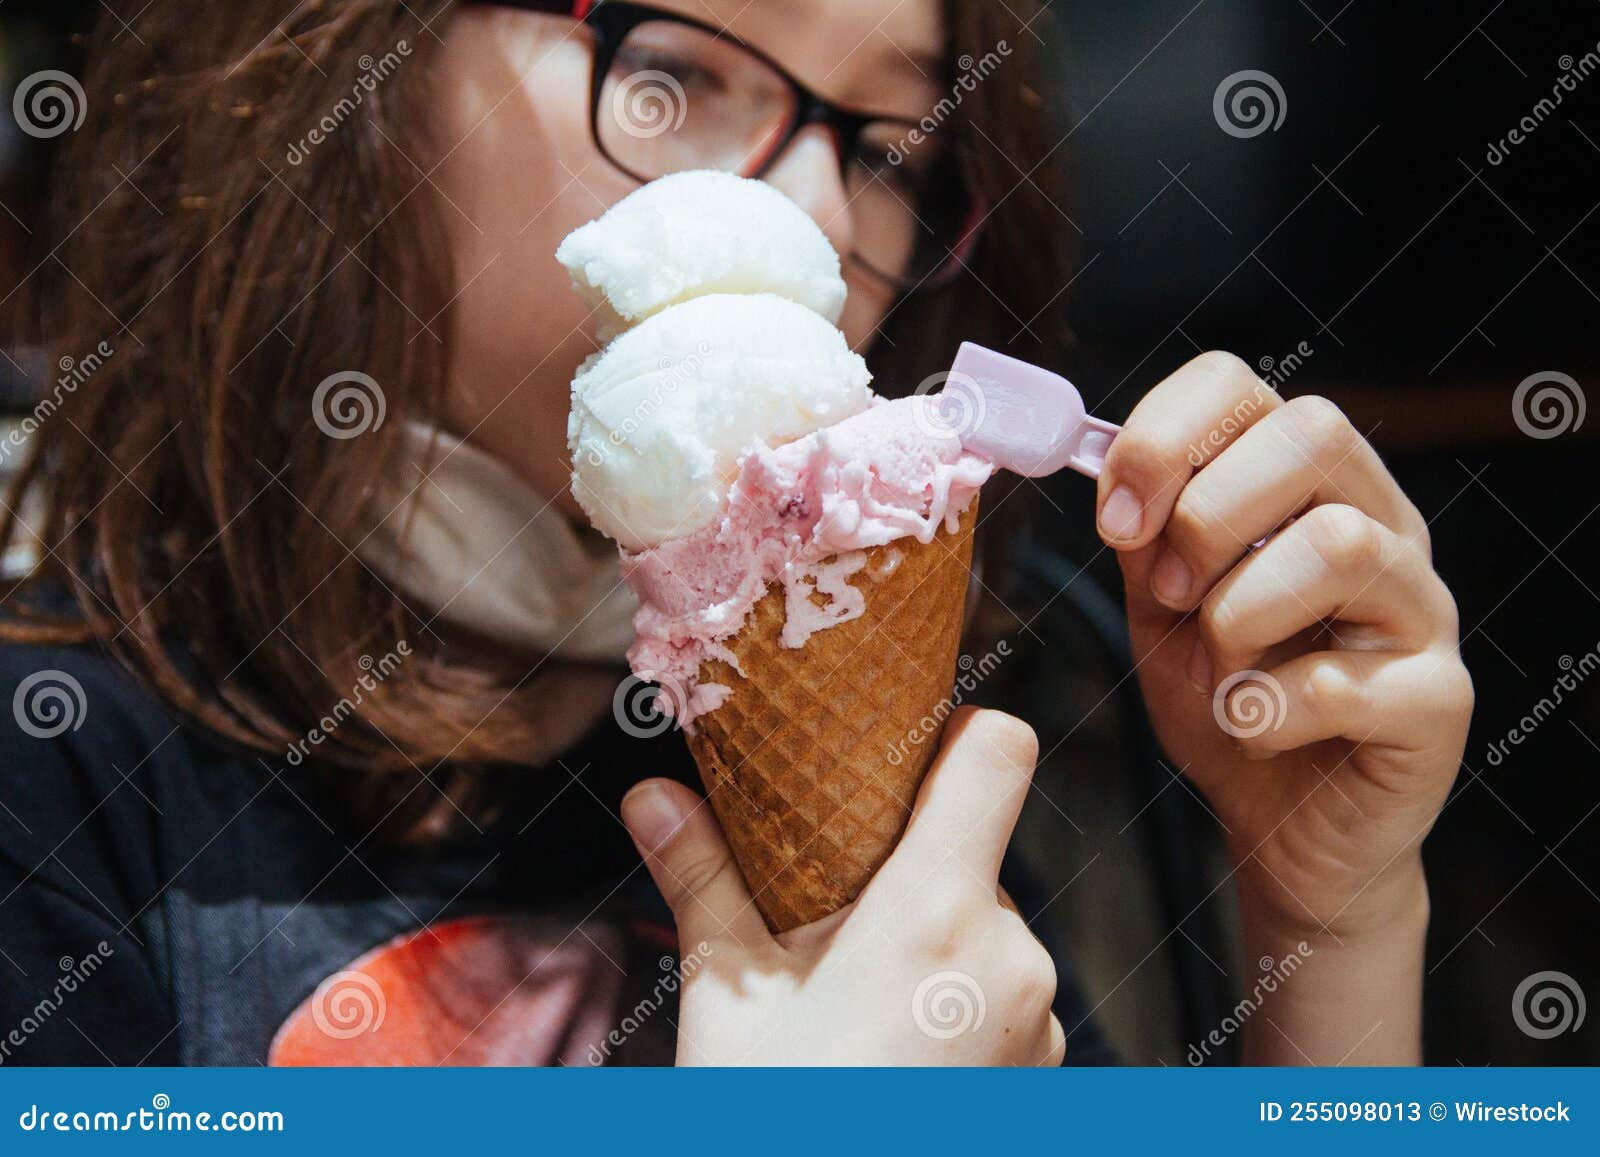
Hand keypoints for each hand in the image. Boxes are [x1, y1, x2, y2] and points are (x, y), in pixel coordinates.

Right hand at [621, 708, 1064, 1065]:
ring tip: (851, 987)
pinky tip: (888, 1039)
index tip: (902, 748)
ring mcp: (1037, 1018)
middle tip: (830, 903)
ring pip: (985, 920)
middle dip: (907, 859)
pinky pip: (1003, 988)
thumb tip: (654, 796)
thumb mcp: (729, 997)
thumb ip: (701, 877)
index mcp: (935, 912)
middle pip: (976, 844)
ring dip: (929, 931)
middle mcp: (1008, 955)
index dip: (957, 729)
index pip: (998, 752)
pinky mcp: (1043, 1068)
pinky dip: (953, 991)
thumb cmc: (781, 1117)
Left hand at [1096, 352, 1472, 944]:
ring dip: (1239, 614)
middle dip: (1206, 515)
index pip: (1242, 385)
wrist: (1282, 828)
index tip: (1115, 520)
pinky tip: (1252, 726)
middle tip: (1169, 597)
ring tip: (1218, 668)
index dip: (1163, 434)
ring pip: (1338, 542)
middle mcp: (1380, 523)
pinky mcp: (1438, 701)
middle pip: (1313, 431)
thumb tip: (1108, 473)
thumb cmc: (1228, 698)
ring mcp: (1421, 609)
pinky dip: (1264, 709)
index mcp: (1305, 484)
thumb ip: (1146, 536)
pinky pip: (1341, 680)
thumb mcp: (1162, 608)